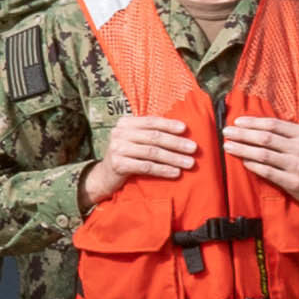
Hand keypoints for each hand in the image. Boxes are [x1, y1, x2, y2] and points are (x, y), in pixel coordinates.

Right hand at [79, 110, 199, 206]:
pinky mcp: (118, 165)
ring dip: (173, 158)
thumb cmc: (127, 156)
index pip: (150, 121)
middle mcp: (119, 133)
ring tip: (189, 163)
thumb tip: (182, 131)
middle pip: (153, 137)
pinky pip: (146, 167)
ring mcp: (117, 149)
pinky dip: (163, 170)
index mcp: (125, 123)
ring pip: (152, 152)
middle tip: (193, 149)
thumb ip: (150, 133)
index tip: (185, 129)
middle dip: (176, 143)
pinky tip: (175, 173)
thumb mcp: (134, 140)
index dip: (169, 125)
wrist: (104, 176)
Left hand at [222, 113, 298, 212]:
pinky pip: (268, 172)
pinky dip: (253, 165)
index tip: (238, 121)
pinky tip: (242, 161)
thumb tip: (293, 109)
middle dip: (243, 134)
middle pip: (266, 138)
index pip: (275, 125)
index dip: (254, 122)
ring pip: (264, 155)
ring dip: (243, 149)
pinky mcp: (293, 183)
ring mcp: (298, 166)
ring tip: (228, 146)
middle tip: (227, 132)